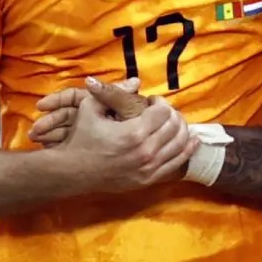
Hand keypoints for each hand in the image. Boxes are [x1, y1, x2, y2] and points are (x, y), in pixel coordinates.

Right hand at [49, 80, 193, 192]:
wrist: (70, 171)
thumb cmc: (80, 138)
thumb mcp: (91, 108)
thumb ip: (114, 92)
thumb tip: (136, 81)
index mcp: (133, 133)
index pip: (163, 111)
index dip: (160, 102)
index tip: (152, 101)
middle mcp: (146, 151)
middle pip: (174, 126)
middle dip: (172, 114)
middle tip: (163, 110)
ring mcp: (149, 168)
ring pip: (181, 144)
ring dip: (182, 129)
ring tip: (174, 122)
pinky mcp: (149, 179)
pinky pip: (177, 163)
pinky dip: (187, 149)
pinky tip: (191, 140)